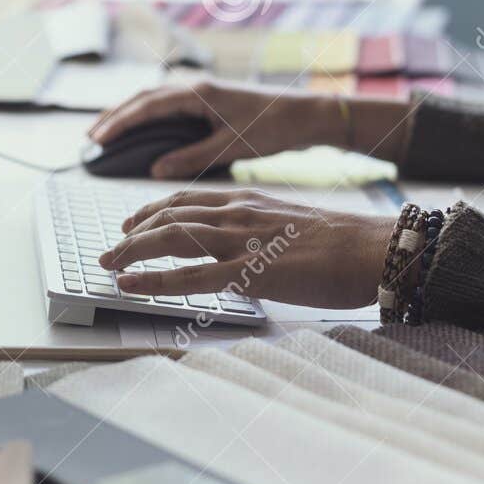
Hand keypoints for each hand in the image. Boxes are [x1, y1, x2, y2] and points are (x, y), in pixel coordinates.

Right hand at [87, 80, 338, 179]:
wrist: (306, 115)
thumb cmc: (274, 129)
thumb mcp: (231, 147)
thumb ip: (192, 157)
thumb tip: (156, 169)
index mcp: (199, 93)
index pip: (147, 106)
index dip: (119, 122)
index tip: (96, 139)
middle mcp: (197, 87)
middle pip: (144, 98)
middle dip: (114, 116)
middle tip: (89, 138)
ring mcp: (202, 92)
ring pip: (154, 100)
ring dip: (129, 115)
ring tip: (106, 133)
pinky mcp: (209, 102)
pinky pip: (168, 106)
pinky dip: (148, 117)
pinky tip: (142, 132)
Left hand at [97, 188, 395, 308]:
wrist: (374, 249)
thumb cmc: (346, 245)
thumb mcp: (295, 225)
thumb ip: (265, 232)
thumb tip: (249, 253)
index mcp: (250, 202)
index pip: (188, 200)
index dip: (154, 210)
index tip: (133, 222)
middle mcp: (238, 214)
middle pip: (170, 215)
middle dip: (133, 231)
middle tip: (112, 247)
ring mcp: (241, 241)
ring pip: (169, 238)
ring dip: (131, 251)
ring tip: (108, 263)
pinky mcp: (248, 273)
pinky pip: (188, 277)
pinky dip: (152, 280)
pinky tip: (128, 283)